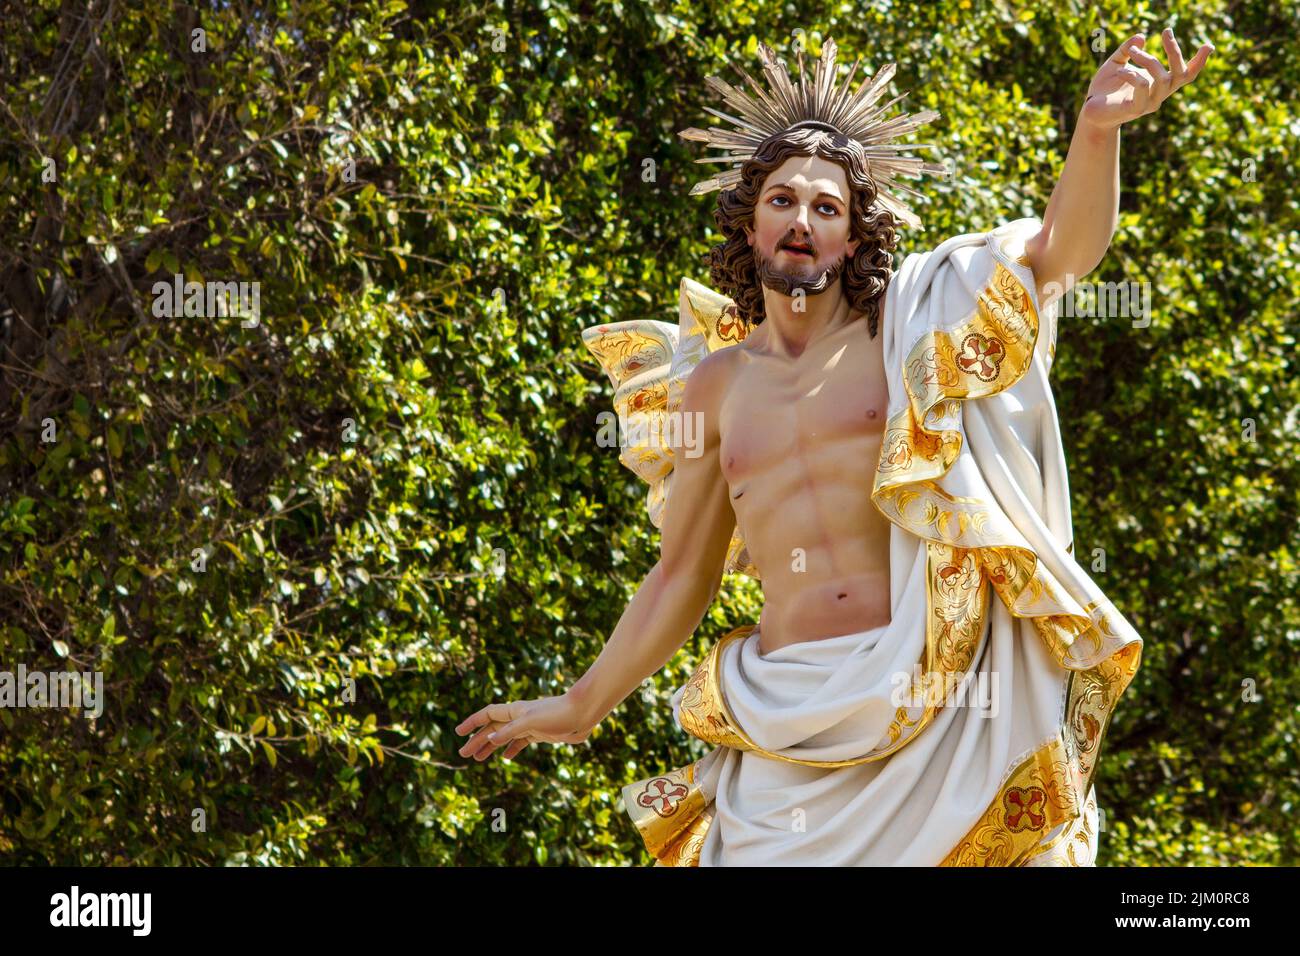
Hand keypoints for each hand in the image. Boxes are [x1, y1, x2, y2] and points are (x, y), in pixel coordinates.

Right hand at [455, 692, 596, 761]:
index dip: (472, 723)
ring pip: (504, 737)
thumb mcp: (531, 723)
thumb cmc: (558, 713)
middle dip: (477, 740)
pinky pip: (520, 742)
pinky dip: (511, 749)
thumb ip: (511, 732)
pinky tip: (506, 757)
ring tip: (478, 759)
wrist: (583, 714)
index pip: (487, 715)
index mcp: (514, 711)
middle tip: (463, 754)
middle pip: (493, 729)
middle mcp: (519, 718)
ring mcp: (529, 726)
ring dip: (490, 747)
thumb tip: (490, 740)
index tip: (458, 732)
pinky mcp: (541, 734)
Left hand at [1081, 28, 1212, 130]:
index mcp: (1159, 85)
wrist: (1090, 112)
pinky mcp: (1135, 109)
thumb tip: (1142, 36)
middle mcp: (1159, 95)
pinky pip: (1143, 87)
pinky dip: (1133, 74)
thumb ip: (1129, 49)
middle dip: (1175, 51)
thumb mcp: (1116, 62)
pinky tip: (1120, 71)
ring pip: (1162, 78)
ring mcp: (1149, 104)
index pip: (1186, 75)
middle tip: (1166, 31)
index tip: (1209, 45)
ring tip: (1133, 52)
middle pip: (1180, 74)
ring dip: (1148, 59)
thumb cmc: (1105, 88)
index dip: (1199, 62)